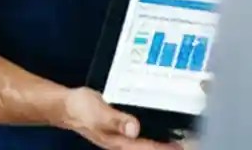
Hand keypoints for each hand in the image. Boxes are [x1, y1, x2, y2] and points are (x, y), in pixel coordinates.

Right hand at [57, 88, 181, 149]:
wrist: (67, 106)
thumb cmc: (82, 110)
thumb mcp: (100, 113)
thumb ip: (117, 120)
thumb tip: (134, 129)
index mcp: (119, 142)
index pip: (147, 148)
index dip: (165, 149)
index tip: (182, 147)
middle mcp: (122, 142)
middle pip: (148, 148)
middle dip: (165, 148)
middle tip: (185, 143)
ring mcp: (120, 136)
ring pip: (145, 142)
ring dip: (159, 142)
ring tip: (177, 138)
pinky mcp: (119, 127)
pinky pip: (139, 134)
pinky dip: (150, 132)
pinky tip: (157, 126)